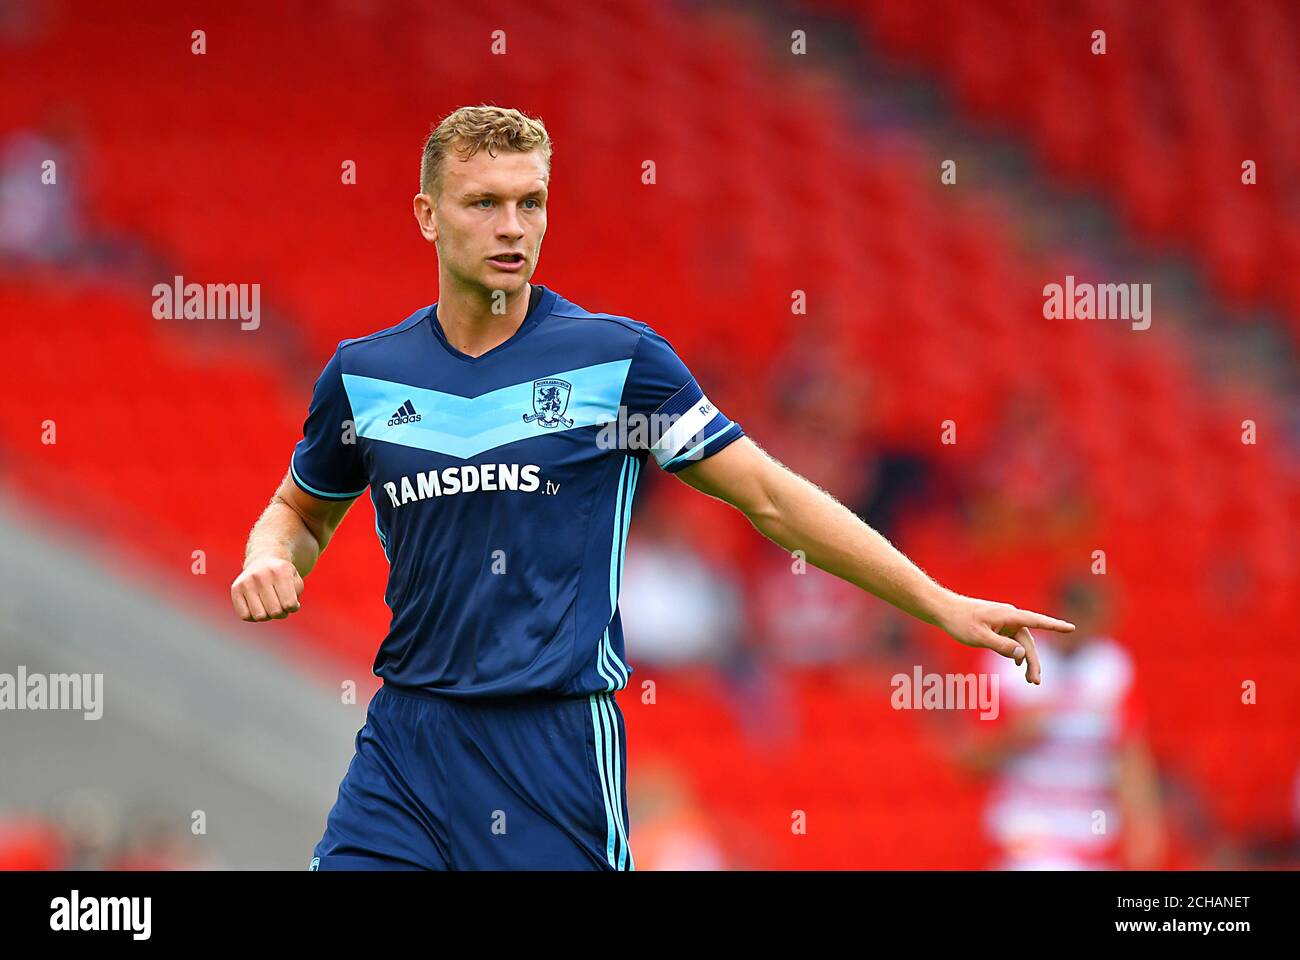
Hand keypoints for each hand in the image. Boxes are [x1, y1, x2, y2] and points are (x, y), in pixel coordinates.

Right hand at [231, 555, 304, 621]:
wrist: (262, 562)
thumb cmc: (282, 576)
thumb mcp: (296, 581)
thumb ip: (297, 594)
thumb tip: (287, 607)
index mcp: (281, 572)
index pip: (289, 604)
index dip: (293, 608)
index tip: (292, 602)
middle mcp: (262, 575)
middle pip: (275, 612)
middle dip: (281, 613)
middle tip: (280, 604)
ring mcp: (246, 582)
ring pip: (259, 616)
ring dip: (267, 616)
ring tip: (269, 606)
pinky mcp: (235, 589)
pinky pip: (245, 616)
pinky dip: (253, 617)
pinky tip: (257, 607)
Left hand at [935, 594, 1074, 683]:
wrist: (945, 610)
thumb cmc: (960, 622)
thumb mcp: (979, 637)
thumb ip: (1001, 646)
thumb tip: (1022, 654)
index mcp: (1009, 616)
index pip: (1037, 621)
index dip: (1054, 626)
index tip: (1071, 628)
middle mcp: (1010, 616)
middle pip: (1029, 641)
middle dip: (1034, 662)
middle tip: (1035, 682)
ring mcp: (1005, 621)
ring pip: (1022, 642)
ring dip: (1027, 660)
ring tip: (1030, 680)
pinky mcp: (998, 625)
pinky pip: (1014, 640)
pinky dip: (1017, 652)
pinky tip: (1018, 664)